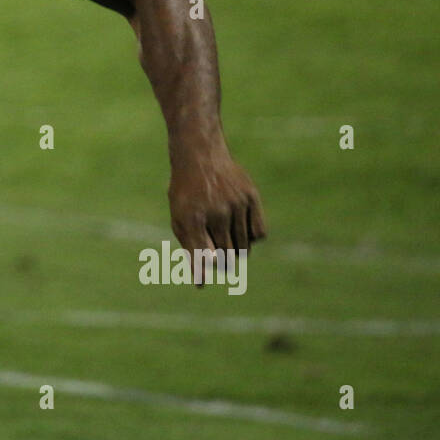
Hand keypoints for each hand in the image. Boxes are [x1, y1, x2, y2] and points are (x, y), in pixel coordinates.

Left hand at [167, 141, 265, 284]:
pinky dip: (252, 238)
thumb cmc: (187, 193)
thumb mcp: (179, 217)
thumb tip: (201, 283)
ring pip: (244, 247)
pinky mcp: (251, 197)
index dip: (202, 271)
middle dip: (222, 263)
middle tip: (219, 258)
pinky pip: (259, 233)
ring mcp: (235, 204)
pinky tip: (241, 229)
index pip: (201, 255)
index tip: (202, 279)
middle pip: (226, 256)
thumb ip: (190, 249)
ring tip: (226, 239)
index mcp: (192, 217)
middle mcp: (215, 212)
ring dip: (237, 252)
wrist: (200, 156)